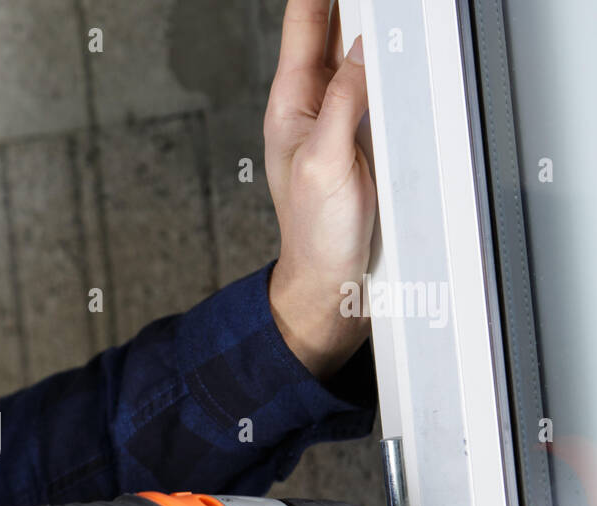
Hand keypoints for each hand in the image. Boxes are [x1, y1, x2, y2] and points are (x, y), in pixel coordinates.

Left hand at [264, 0, 376, 379]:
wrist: (332, 283)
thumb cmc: (314, 235)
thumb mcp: (325, 161)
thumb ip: (344, 101)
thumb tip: (364, 47)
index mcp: (291, 103)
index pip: (304, 24)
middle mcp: (315, 104)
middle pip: (335, 29)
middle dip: (354, 5)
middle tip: (383, 2)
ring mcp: (344, 119)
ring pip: (363, 54)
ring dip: (377, 29)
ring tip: (393, 13)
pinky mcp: (371, 138)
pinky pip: (385, 86)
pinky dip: (397, 64)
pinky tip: (409, 51)